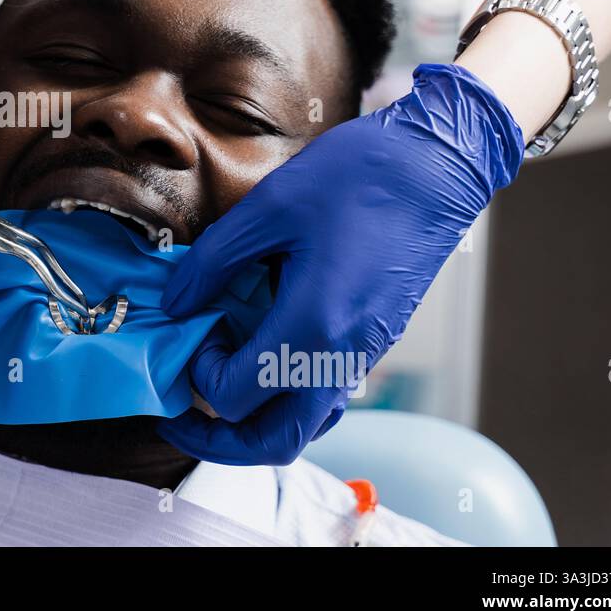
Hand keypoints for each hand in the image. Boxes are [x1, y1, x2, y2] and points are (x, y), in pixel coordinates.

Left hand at [157, 64, 524, 464]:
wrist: (436, 167)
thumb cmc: (357, 177)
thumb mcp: (268, 207)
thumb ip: (212, 261)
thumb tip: (175, 303)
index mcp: (312, 327)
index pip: (236, 396)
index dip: (198, 373)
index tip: (191, 328)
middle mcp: (341, 357)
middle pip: (274, 443)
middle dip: (219, 439)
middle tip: (181, 413)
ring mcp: (363, 355)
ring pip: (305, 426)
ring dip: (254, 422)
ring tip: (216, 385)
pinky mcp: (373, 343)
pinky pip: (324, 396)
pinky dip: (285, 396)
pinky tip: (261, 356)